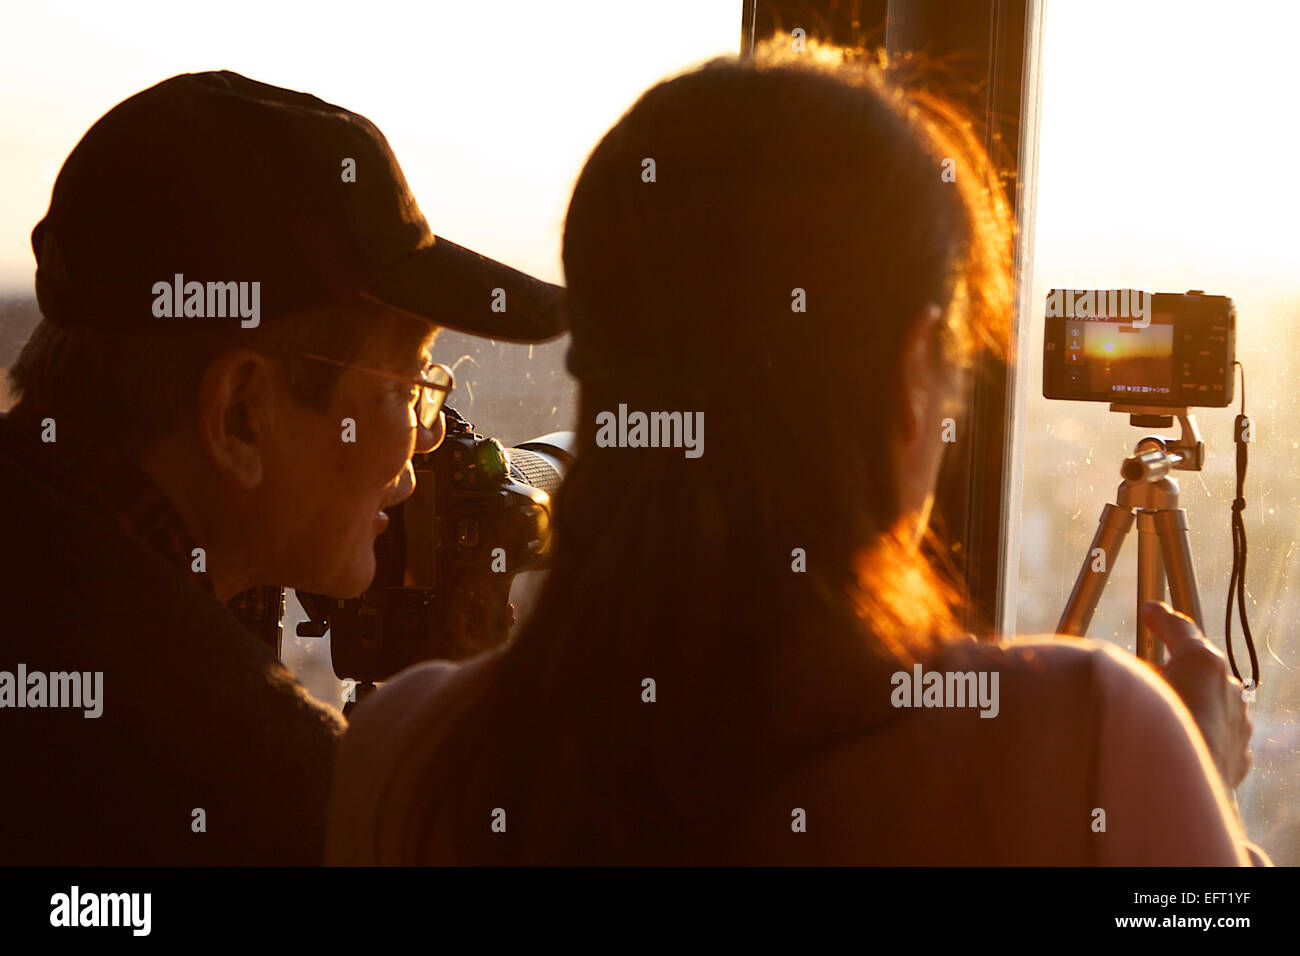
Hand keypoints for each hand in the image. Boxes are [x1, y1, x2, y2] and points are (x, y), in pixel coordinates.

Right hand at [1143, 600, 1252, 789]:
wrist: (1176, 796)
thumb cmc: (1148, 735)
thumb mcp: (1126, 687)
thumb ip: (1125, 670)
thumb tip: (1119, 668)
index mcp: (1202, 663)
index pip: (1180, 628)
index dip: (1160, 617)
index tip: (1150, 608)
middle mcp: (1229, 688)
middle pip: (1198, 666)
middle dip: (1175, 665)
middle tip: (1149, 668)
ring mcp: (1240, 723)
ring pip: (1211, 701)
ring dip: (1189, 701)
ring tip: (1161, 714)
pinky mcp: (1241, 755)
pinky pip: (1218, 733)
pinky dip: (1200, 731)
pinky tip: (1180, 744)